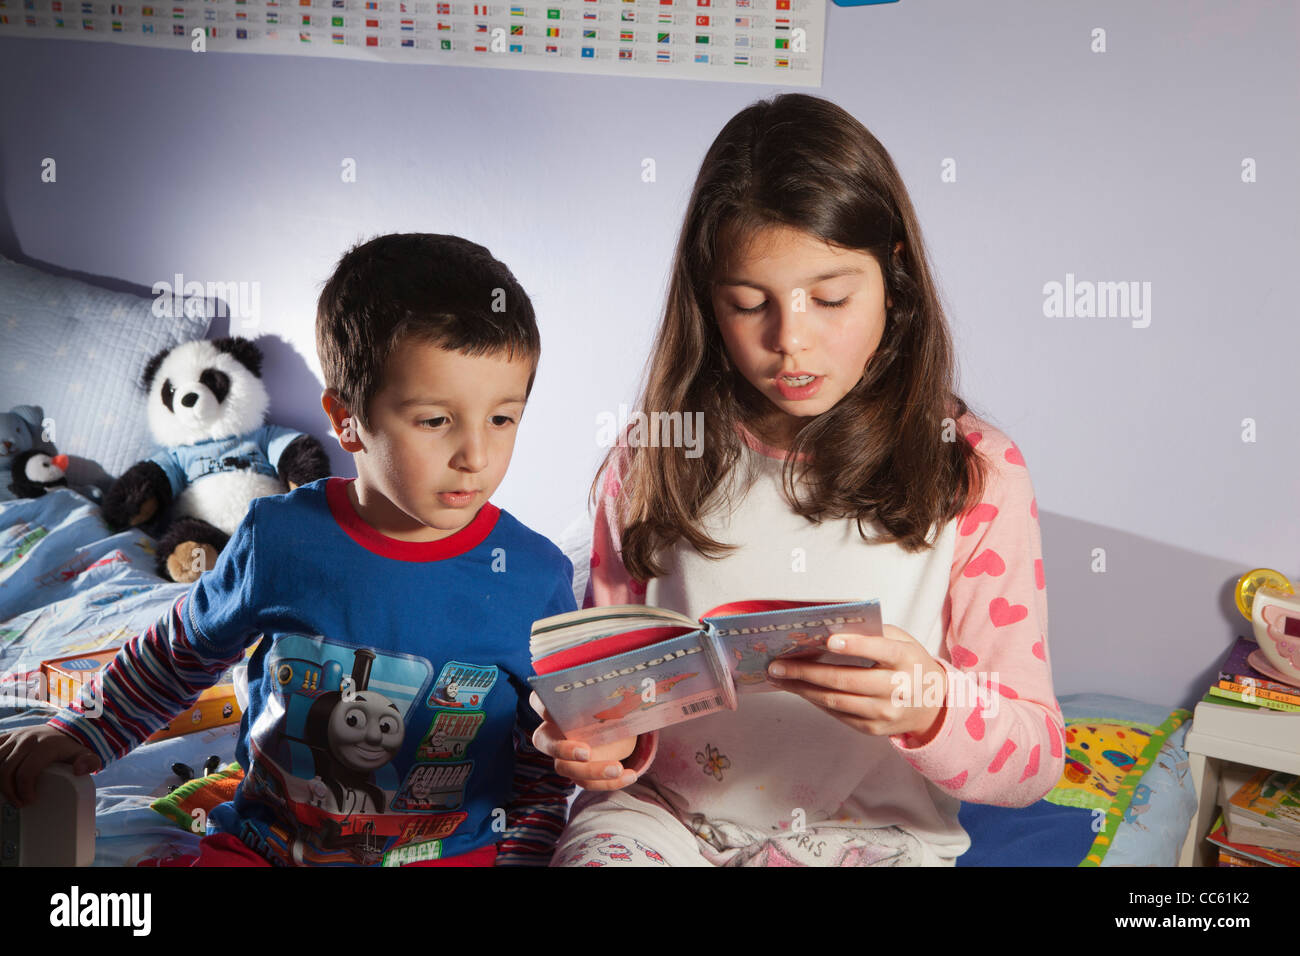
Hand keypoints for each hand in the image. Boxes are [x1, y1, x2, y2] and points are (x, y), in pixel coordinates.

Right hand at [0, 725, 101, 807]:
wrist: (63, 730)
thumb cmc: (70, 748)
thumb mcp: (84, 755)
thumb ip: (90, 763)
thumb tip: (80, 770)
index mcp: (44, 746)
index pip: (26, 772)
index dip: (23, 789)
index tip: (28, 801)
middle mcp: (27, 739)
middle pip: (7, 769)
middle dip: (8, 790)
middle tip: (17, 803)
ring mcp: (15, 737)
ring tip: (6, 794)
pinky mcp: (7, 736)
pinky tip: (0, 780)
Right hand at [529, 692, 638, 790]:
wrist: (616, 726)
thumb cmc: (606, 704)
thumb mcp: (608, 694)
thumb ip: (608, 689)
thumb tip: (626, 678)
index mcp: (555, 706)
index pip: (539, 703)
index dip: (542, 707)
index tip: (554, 712)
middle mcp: (553, 732)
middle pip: (544, 742)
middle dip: (563, 749)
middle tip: (586, 753)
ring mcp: (562, 755)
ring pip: (565, 768)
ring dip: (592, 771)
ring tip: (618, 768)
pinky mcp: (577, 773)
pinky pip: (587, 783)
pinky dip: (609, 782)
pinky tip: (630, 774)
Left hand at [766, 625, 948, 742]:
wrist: (933, 705)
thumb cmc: (910, 664)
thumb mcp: (902, 640)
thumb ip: (873, 631)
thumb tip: (831, 624)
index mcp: (905, 660)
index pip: (880, 651)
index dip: (855, 645)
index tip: (829, 639)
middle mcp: (897, 688)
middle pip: (846, 680)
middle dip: (806, 671)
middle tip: (778, 664)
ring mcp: (884, 712)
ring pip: (835, 700)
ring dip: (802, 688)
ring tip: (779, 677)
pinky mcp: (872, 728)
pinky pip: (838, 714)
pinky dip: (815, 700)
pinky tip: (799, 689)